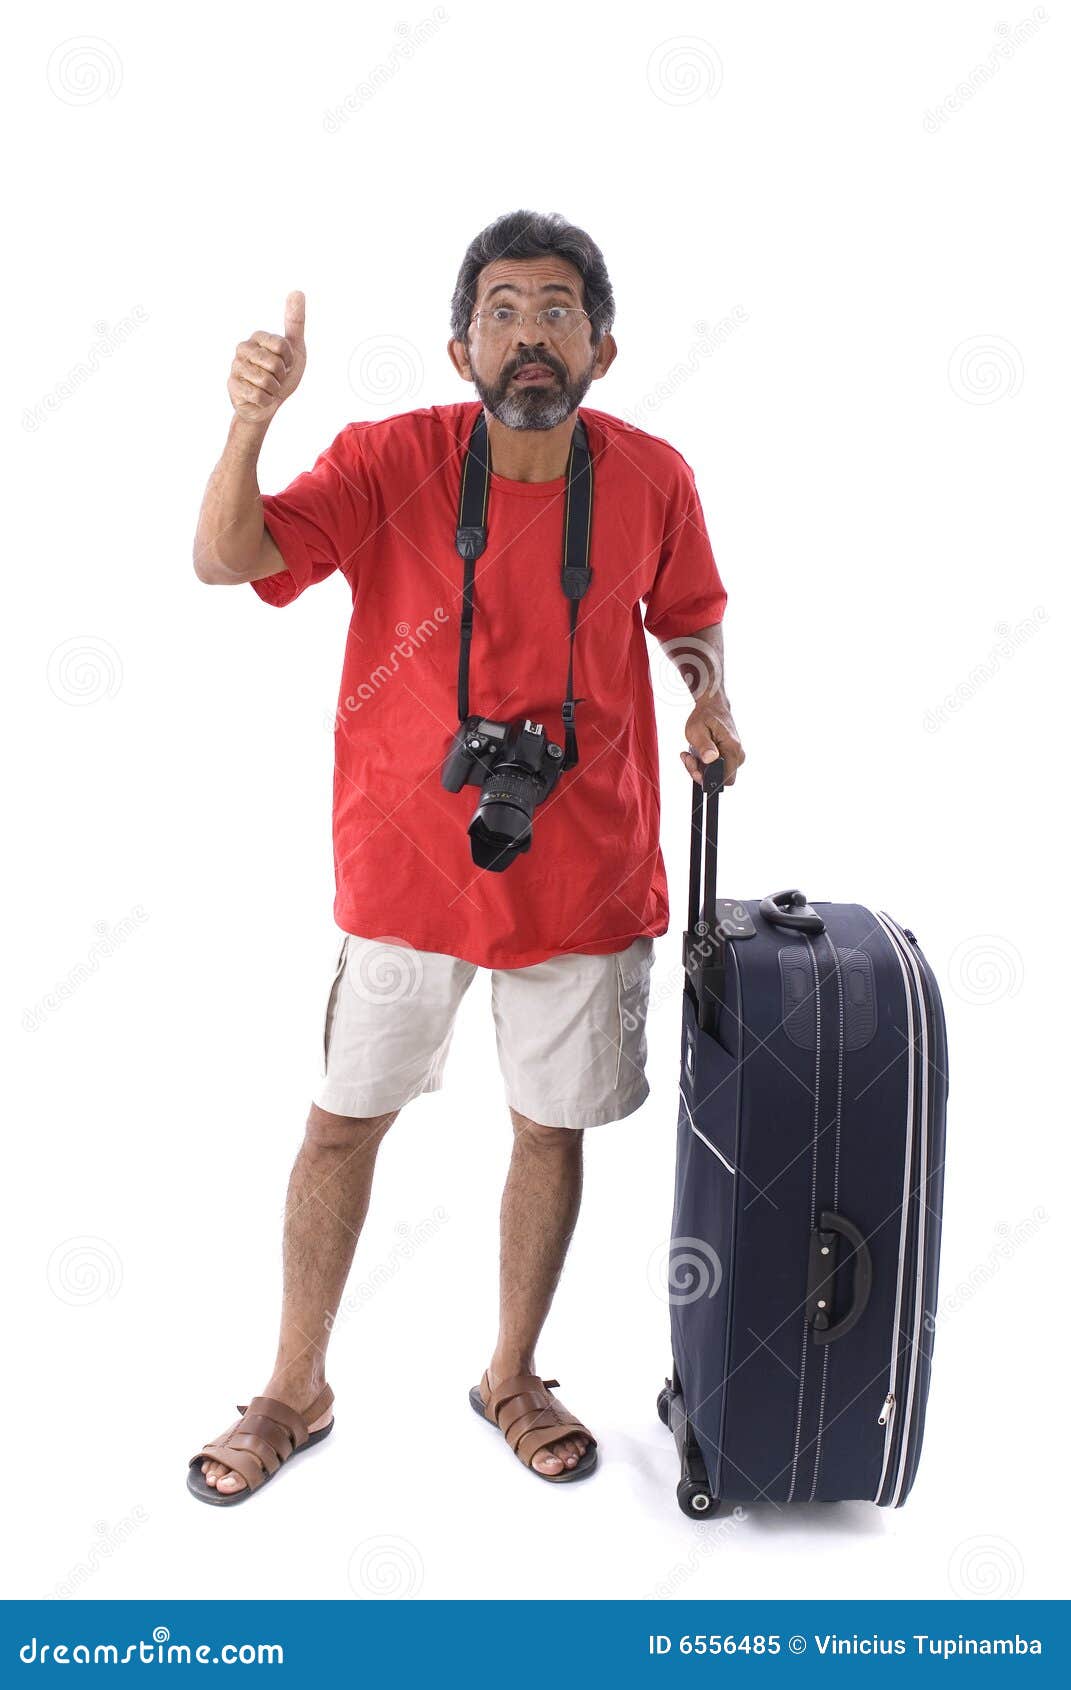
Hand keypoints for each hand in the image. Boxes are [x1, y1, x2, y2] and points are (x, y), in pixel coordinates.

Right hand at [227, 291, 306, 424]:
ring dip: (273, 390)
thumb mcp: (295, 349)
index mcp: (258, 337)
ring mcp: (236, 366)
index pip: (282, 345)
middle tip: (276, 378)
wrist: (267, 405)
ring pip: (266, 380)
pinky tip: (260, 398)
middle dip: (281, 376)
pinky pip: (257, 395)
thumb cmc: (281, 376)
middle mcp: (243, 348)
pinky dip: (265, 400)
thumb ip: (295, 322)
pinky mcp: (232, 386)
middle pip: (274, 363)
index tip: (285, 364)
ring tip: (268, 388)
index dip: (289, 360)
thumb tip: (298, 291)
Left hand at [681, 696, 744, 785]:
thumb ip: (704, 746)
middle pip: (719, 779)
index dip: (705, 777)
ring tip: (690, 752)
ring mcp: (735, 757)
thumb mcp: (697, 730)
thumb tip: (710, 760)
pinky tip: (696, 753)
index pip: (723, 780)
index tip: (692, 762)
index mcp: (732, 749)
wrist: (712, 707)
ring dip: (699, 767)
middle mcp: (738, 755)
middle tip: (688, 757)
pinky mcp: (730, 757)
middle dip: (700, 772)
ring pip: (716, 775)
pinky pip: (716, 769)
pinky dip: (703, 764)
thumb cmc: (705, 716)